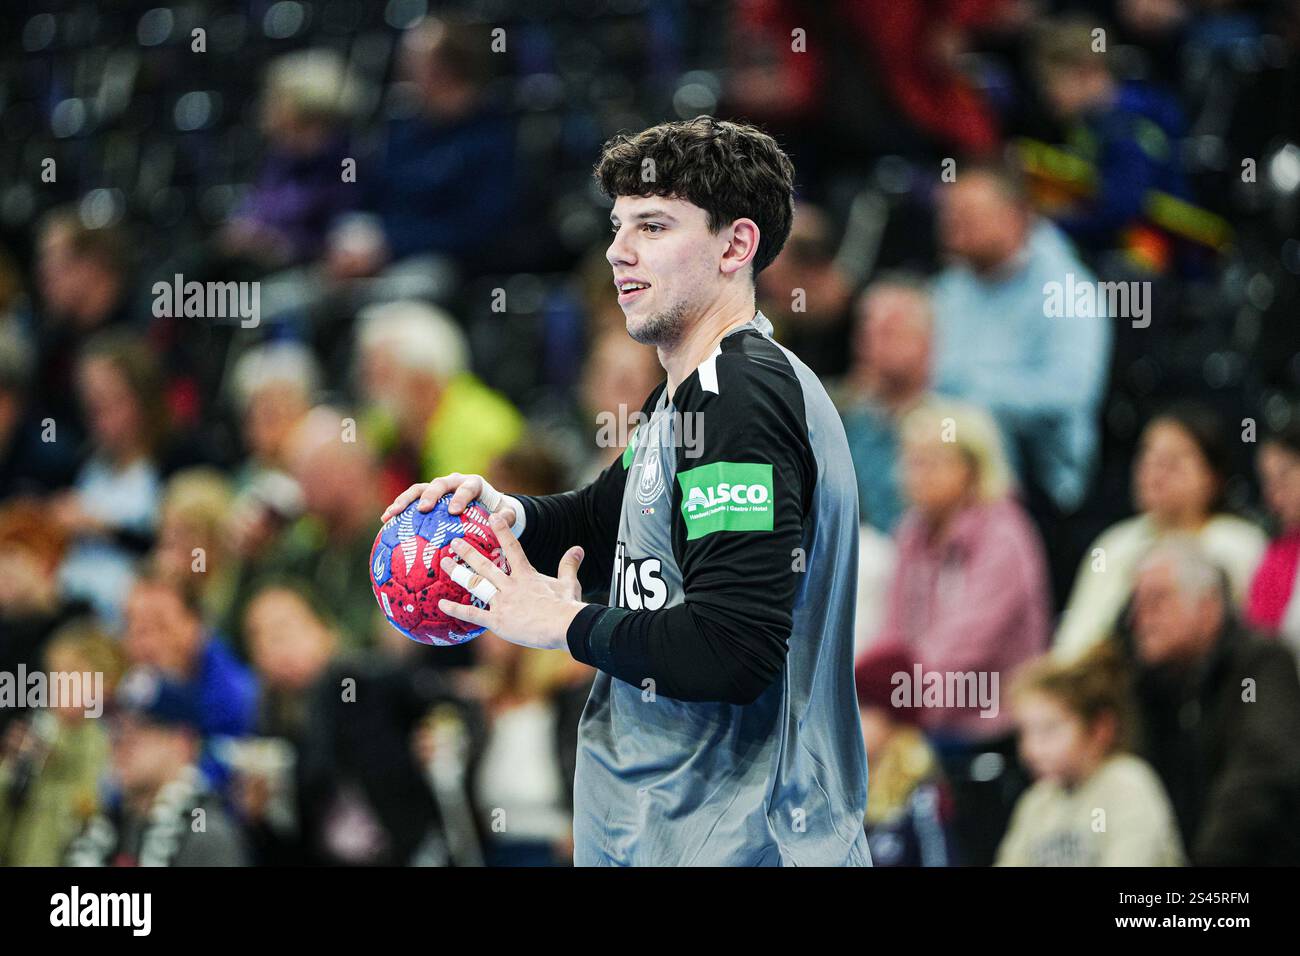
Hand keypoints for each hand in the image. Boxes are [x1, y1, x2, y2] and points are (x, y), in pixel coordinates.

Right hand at [379, 472, 515, 525]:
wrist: (486, 504)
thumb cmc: (496, 511)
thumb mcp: (506, 514)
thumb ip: (506, 518)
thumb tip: (498, 521)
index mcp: (474, 484)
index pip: (467, 486)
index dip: (461, 497)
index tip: (455, 511)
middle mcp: (454, 482)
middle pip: (439, 484)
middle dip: (430, 495)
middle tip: (422, 509)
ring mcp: (438, 488)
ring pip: (419, 489)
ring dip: (404, 500)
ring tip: (391, 514)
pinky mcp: (426, 496)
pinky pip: (410, 500)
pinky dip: (398, 508)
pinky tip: (384, 521)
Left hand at [438, 513, 585, 651]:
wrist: (564, 626)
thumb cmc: (567, 606)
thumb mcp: (569, 583)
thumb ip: (569, 565)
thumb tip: (578, 548)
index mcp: (526, 575)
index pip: (512, 548)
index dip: (502, 531)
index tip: (491, 516)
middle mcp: (511, 585)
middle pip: (486, 565)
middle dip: (468, 552)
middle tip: (453, 542)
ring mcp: (503, 602)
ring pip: (476, 583)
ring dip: (458, 572)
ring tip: (444, 563)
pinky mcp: (498, 621)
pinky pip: (473, 614)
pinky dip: (456, 609)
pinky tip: (441, 604)